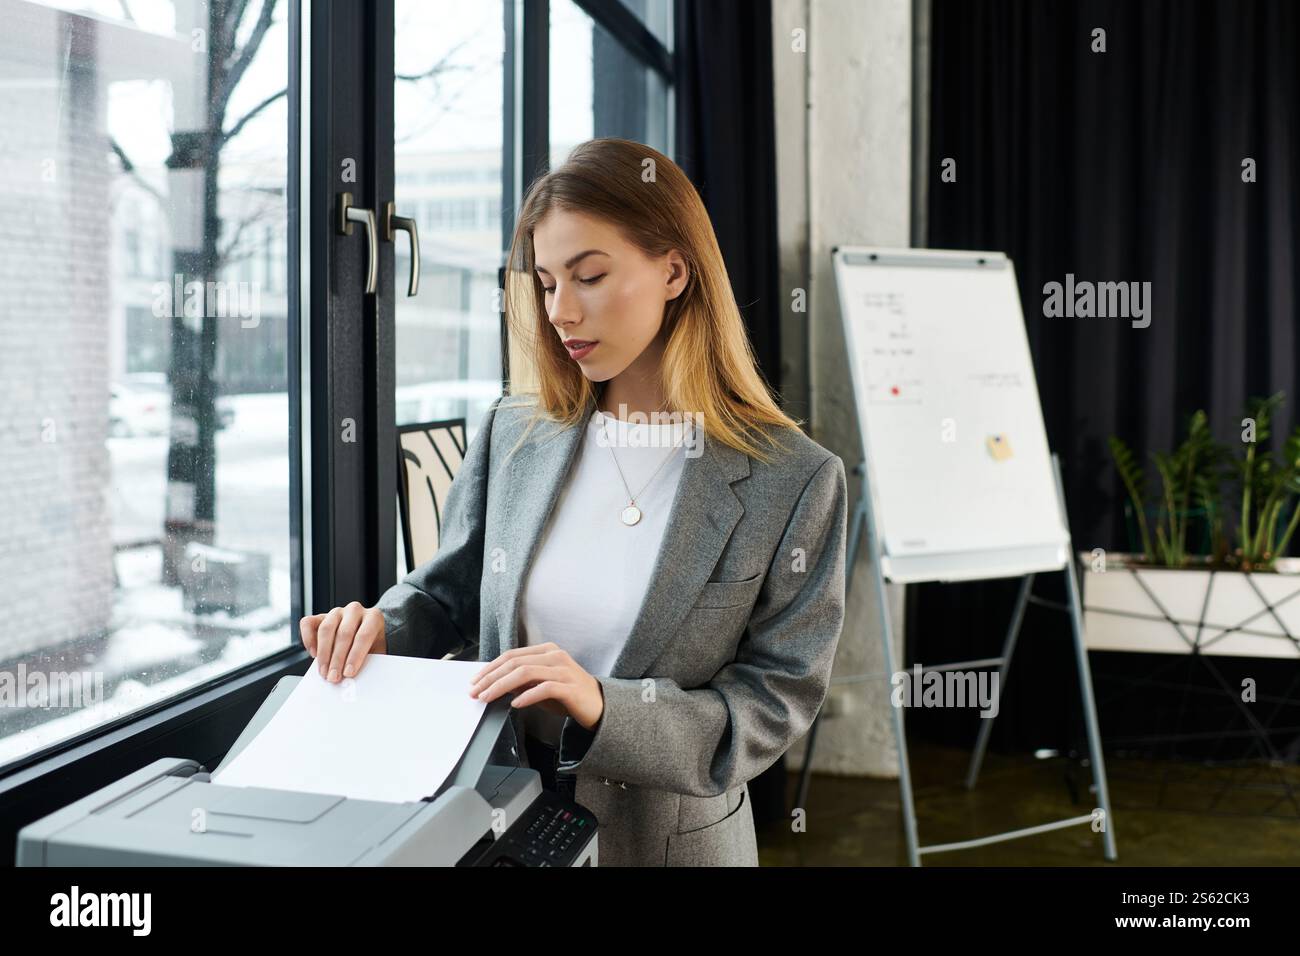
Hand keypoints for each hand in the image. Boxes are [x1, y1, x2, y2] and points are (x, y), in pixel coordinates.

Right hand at [299, 602, 386, 682]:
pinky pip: (308, 624)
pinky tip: (313, 654)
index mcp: (373, 617)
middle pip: (344, 633)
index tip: (349, 673)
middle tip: (334, 677)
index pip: (364, 635)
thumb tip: (359, 681)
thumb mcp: (376, 653)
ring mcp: (336, 612)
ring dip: (323, 654)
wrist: (363, 636)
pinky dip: (308, 639)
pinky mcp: (320, 616)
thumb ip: (369, 663)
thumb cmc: (370, 647)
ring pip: (326, 629)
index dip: (356, 655)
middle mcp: (355, 610)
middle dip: (337, 659)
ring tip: (324, 672)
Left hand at [468, 642, 604, 730]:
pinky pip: (544, 688)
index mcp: (546, 651)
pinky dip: (527, 696)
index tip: (475, 681)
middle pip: (515, 663)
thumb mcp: (541, 685)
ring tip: (488, 698)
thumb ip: (522, 682)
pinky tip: (515, 705)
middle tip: (475, 692)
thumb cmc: (568, 695)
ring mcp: (563, 670)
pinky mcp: (570, 687)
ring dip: (502, 686)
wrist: (599, 706)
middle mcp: (554, 656)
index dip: (490, 668)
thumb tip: (496, 685)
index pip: (511, 655)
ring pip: (525, 673)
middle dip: (491, 678)